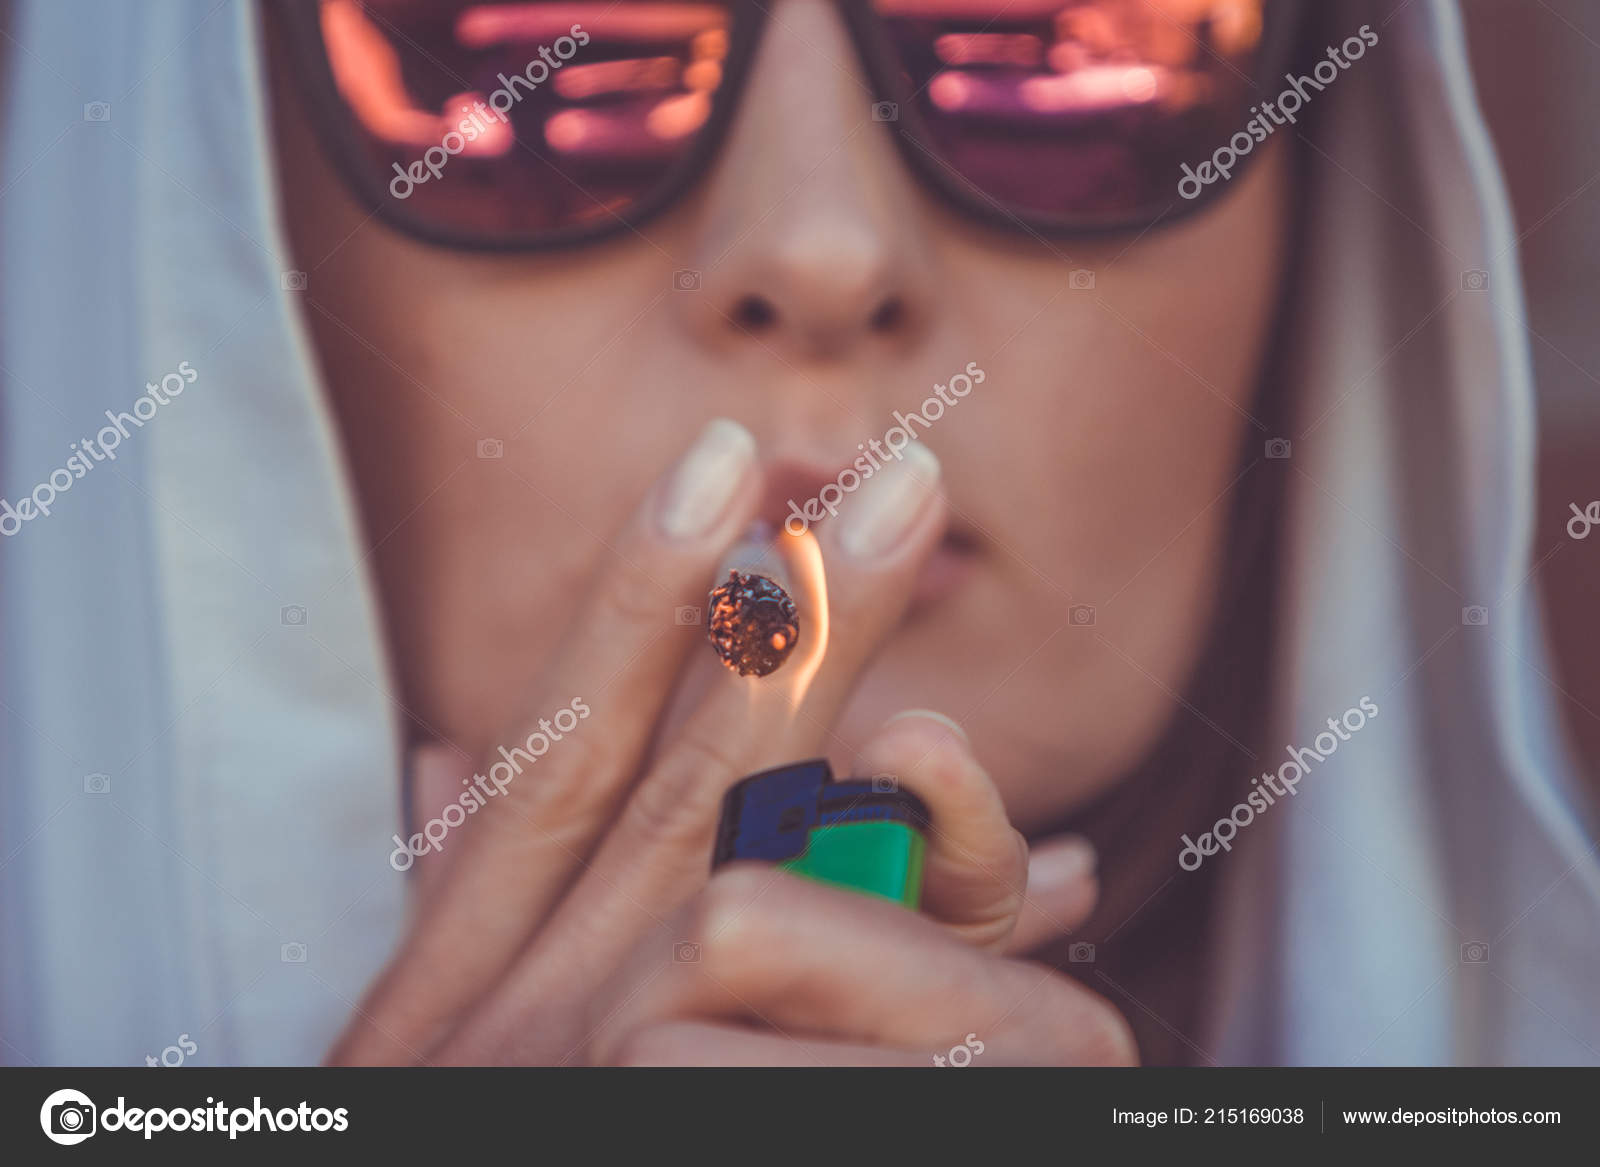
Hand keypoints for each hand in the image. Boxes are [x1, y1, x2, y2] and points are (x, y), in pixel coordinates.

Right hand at [329, 418, 1129, 1064]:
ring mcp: (574, 1067)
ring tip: (1070, 916)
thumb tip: (433, 746)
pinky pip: (796, 1049)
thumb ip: (463, 894)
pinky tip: (1045, 965)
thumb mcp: (442, 1044)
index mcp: (469, 966)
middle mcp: (514, 1001)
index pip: (556, 745)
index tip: (721, 460)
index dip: (631, 596)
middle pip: (674, 775)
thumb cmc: (473, 1133)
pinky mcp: (621, 1120)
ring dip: (923, 887)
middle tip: (912, 478)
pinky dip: (934, 998)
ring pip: (759, 909)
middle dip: (796, 624)